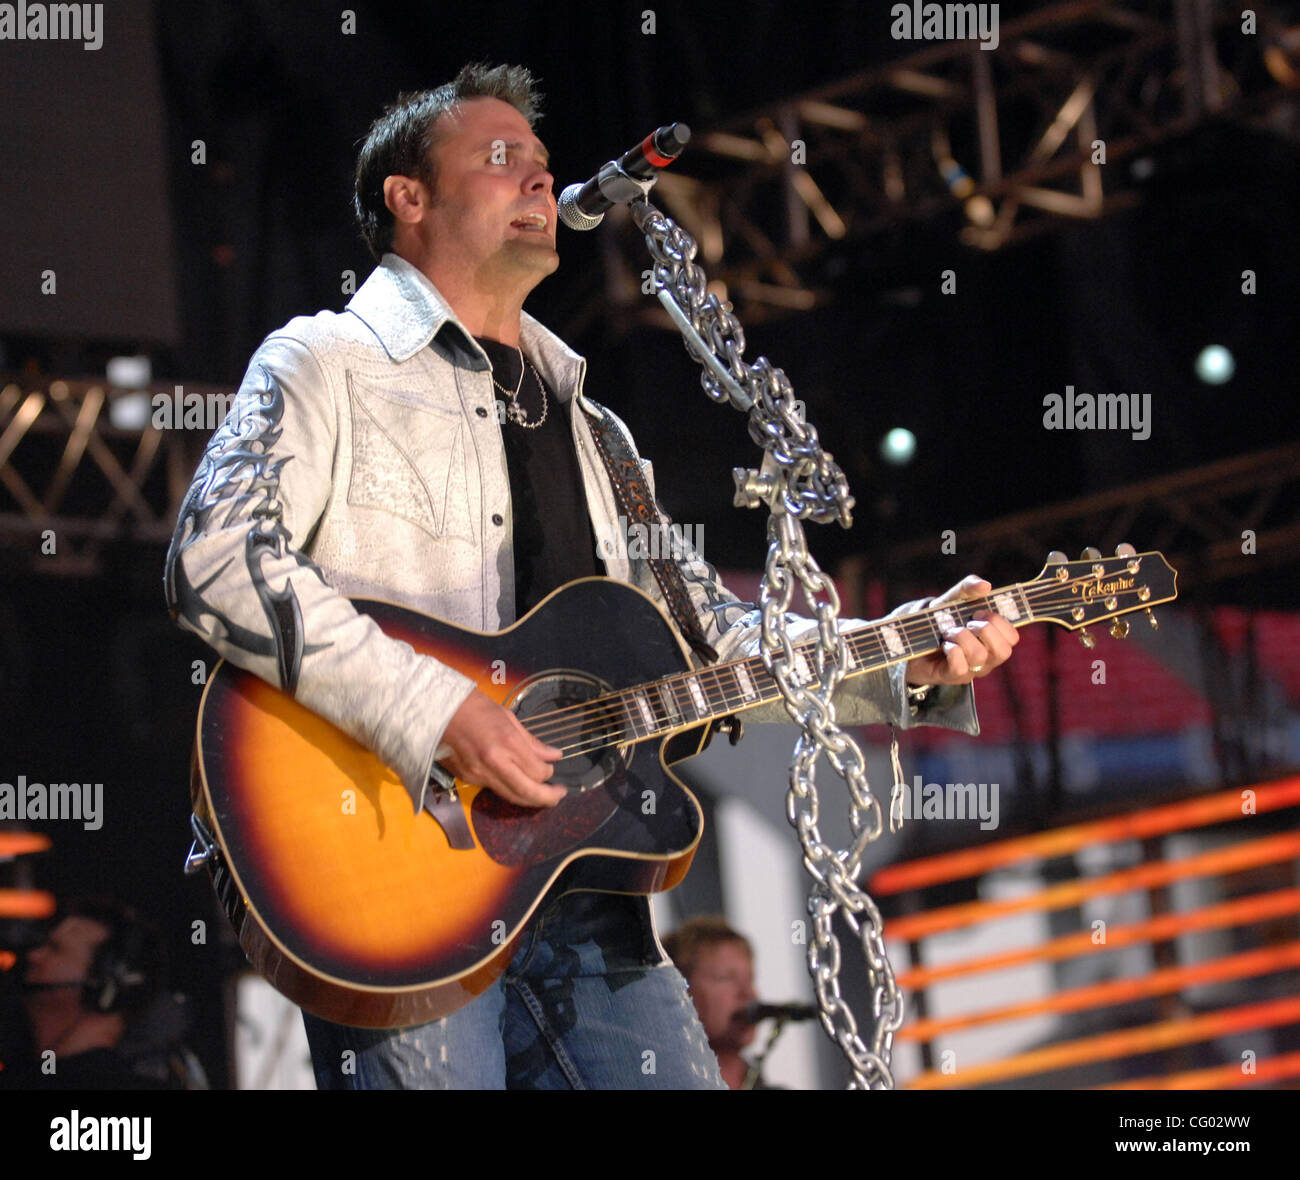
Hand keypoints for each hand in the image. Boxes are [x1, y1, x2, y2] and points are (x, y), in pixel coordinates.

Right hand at [439, 689, 566, 807]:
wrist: (439, 710)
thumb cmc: (476, 707)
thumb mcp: (509, 718)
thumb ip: (532, 742)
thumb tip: (554, 755)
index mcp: (507, 743)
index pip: (538, 771)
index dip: (549, 772)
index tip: (552, 767)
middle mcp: (495, 763)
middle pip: (528, 792)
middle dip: (548, 798)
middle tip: (559, 795)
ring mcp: (479, 774)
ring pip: (511, 797)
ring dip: (530, 799)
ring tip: (543, 796)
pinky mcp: (467, 779)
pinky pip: (494, 790)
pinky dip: (509, 790)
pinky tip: (517, 784)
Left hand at [904, 574, 1018, 686]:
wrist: (912, 636)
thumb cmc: (941, 619)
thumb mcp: (954, 599)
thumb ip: (968, 588)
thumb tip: (985, 585)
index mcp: (993, 639)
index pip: (1012, 638)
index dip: (999, 622)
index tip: (979, 612)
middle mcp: (986, 657)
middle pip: (1003, 651)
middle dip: (985, 630)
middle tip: (968, 622)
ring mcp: (971, 669)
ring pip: (979, 656)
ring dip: (962, 637)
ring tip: (949, 632)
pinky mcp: (952, 676)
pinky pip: (960, 667)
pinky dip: (952, 651)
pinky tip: (944, 644)